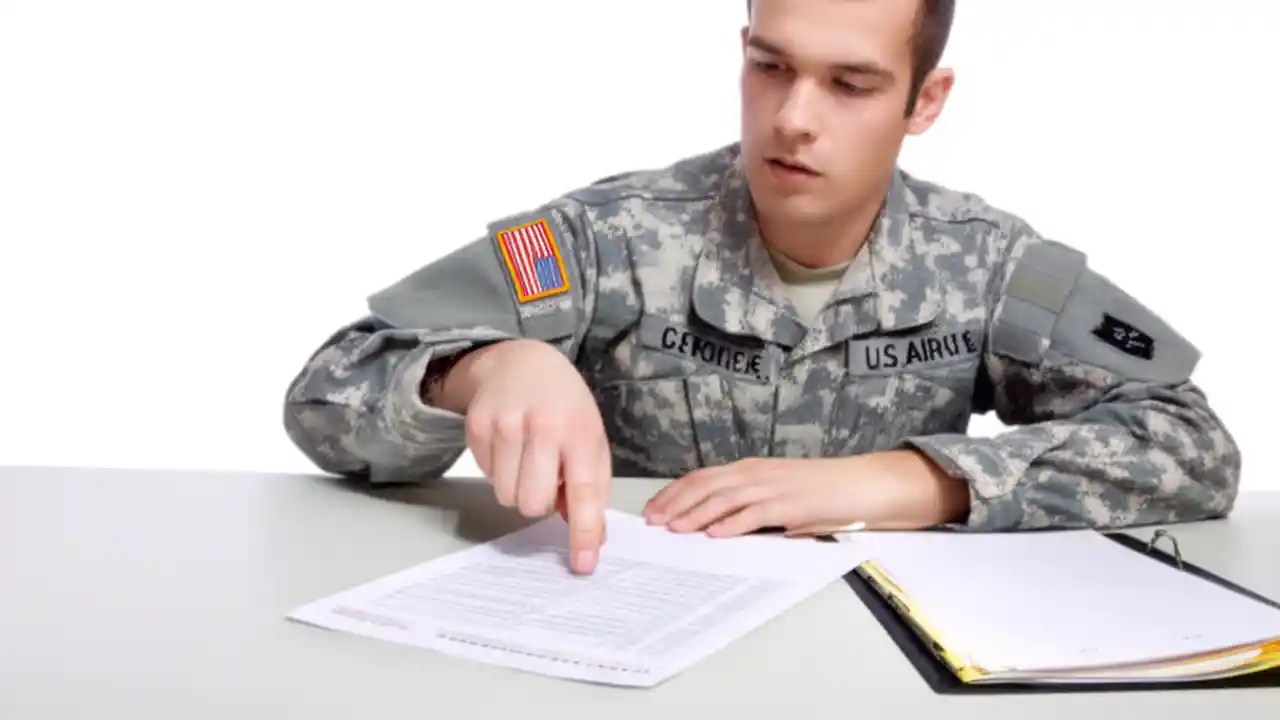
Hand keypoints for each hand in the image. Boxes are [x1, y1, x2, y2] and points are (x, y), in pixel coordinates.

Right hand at [436, 339, 611, 573]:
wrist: (521, 362)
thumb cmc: (564, 406)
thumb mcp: (591, 437)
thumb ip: (593, 486)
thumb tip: (591, 536)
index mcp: (578, 431)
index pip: (583, 491)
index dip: (583, 532)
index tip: (583, 564)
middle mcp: (541, 426)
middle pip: (533, 503)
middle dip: (540, 502)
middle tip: (547, 477)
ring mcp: (504, 424)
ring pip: (506, 496)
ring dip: (519, 488)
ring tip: (528, 459)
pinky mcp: (476, 426)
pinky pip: (487, 477)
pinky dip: (500, 471)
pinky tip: (510, 446)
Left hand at [641, 450, 969, 536]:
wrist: (863, 485)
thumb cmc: (823, 492)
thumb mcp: (778, 493)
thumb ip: (749, 506)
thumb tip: (717, 526)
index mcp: (751, 469)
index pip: (703, 477)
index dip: (675, 492)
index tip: (654, 508)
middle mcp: (756, 473)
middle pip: (705, 485)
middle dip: (676, 503)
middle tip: (653, 521)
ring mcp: (773, 487)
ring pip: (724, 498)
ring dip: (696, 514)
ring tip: (674, 529)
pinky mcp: (790, 504)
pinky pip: (754, 514)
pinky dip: (732, 524)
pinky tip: (714, 534)